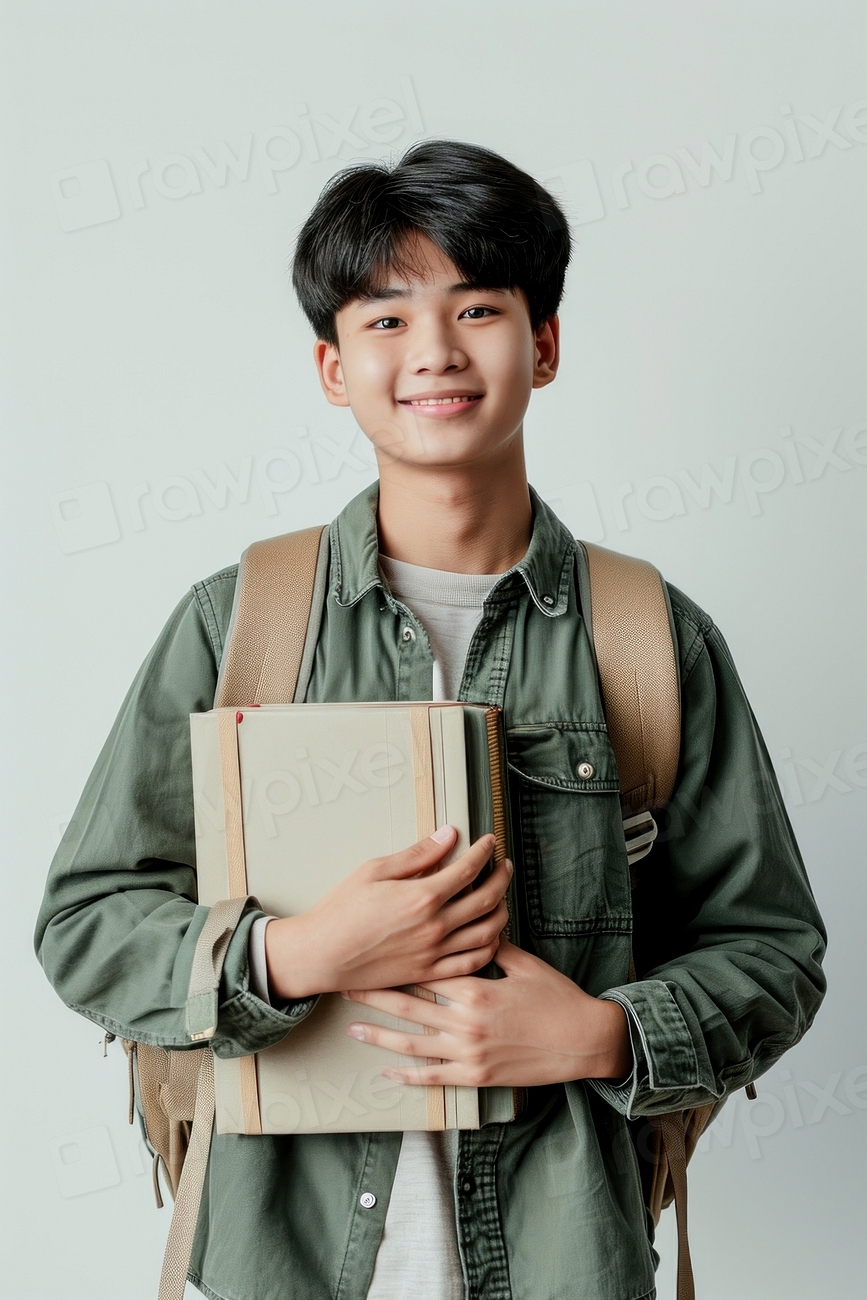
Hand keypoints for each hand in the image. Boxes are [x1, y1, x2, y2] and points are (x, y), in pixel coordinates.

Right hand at [264, 826, 512, 1000]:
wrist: (321, 954)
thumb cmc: (341, 911)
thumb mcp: (374, 870)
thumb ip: (417, 854)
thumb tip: (446, 836)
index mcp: (421, 897)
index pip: (469, 870)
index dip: (484, 852)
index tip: (489, 842)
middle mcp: (434, 927)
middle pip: (487, 899)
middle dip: (501, 877)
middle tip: (503, 865)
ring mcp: (433, 953)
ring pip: (487, 933)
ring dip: (501, 911)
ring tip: (501, 897)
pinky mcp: (428, 973)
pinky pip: (472, 962)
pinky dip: (489, 946)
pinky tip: (489, 935)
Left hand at [341, 938, 632, 1086]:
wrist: (583, 1041)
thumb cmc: (557, 998)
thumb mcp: (525, 965)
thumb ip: (493, 947)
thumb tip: (469, 925)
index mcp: (476, 989)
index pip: (426, 971)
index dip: (395, 963)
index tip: (372, 954)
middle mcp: (466, 1022)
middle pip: (409, 1006)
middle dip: (374, 995)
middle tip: (345, 984)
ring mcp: (469, 1052)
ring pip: (413, 1044)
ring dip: (379, 1036)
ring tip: (352, 1028)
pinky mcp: (476, 1076)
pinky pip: (435, 1077)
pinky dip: (409, 1076)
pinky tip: (387, 1074)